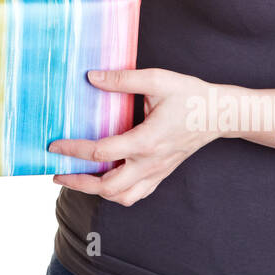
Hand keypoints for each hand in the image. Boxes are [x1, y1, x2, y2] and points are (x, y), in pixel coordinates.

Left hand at [49, 67, 221, 206]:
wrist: (220, 114)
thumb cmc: (191, 96)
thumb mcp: (158, 80)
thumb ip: (122, 80)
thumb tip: (91, 77)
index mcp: (147, 141)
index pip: (101, 152)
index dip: (74, 149)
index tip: (54, 145)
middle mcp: (150, 162)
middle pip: (107, 187)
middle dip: (78, 181)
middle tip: (57, 172)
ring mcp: (157, 171)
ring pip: (122, 197)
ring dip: (95, 192)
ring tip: (76, 179)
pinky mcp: (161, 173)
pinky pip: (136, 194)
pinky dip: (116, 194)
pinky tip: (103, 182)